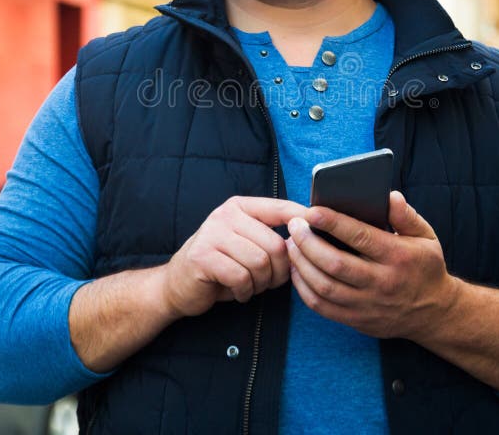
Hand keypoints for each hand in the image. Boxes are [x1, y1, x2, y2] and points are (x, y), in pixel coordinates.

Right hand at [163, 196, 307, 318]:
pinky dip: (246, 291)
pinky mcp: (202, 257)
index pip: (281, 208)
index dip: (304, 221)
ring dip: (262, 283)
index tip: (321, 232)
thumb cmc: (222, 265)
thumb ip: (272, 236)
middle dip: (280, 271)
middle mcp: (226, 214)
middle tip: (270, 281)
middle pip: (275, 244)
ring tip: (252, 285)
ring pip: (260, 262)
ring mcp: (212, 233)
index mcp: (241, 206)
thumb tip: (311, 236)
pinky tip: (239, 291)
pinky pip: (242, 277)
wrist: (177, 285)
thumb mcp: (248, 243)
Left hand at [286, 191, 458, 340]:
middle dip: (308, 242)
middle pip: (336, 263)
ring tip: (291, 245)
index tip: (312, 210)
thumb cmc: (425, 267)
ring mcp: (368, 305)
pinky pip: (322, 307)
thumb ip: (406, 216)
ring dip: (301, 264)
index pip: (361, 237)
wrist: (435, 313)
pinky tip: (297, 270)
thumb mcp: (426, 237)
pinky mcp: (357, 321)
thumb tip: (390, 196)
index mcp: (399, 257)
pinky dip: (303, 288)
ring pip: (324, 286)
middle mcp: (383, 283)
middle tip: (294, 226)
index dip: (333, 222)